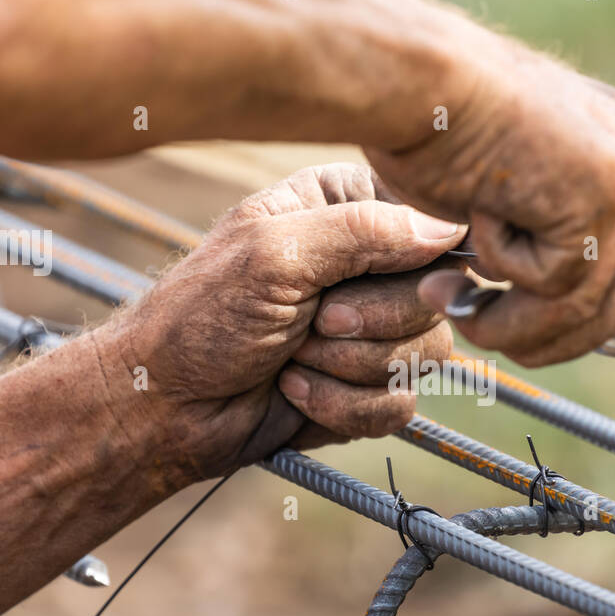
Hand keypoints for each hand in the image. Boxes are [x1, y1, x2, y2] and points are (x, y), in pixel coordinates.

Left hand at [95, 164, 459, 481]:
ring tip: (292, 359)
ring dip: (350, 368)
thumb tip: (449, 228)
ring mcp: (372, 328)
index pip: (431, 224)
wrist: (164, 406)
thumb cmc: (200, 318)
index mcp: (347, 208)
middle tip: (311, 323)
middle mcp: (368, 264)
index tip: (362, 282)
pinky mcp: (369, 386)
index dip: (415, 263)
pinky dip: (345, 407)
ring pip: (428, 354)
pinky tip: (295, 392)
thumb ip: (364, 233)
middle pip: (436, 297)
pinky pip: (401, 404)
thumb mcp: (274, 254)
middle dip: (369, 324)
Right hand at [365, 27, 614, 366]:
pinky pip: (556, 279)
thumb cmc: (427, 125)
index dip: (563, 321)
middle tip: (478, 330)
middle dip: (545, 339)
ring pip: (586, 303)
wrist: (414, 75)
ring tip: (451, 300)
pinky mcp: (605, 190)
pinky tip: (474, 216)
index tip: (504, 326)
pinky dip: (502, 269)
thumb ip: (537, 236)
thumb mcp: (500, 194)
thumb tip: (540, 304)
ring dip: (510, 323)